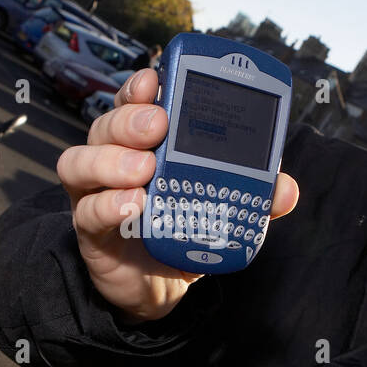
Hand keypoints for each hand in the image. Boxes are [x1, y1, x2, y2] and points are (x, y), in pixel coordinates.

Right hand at [55, 68, 299, 323]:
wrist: (157, 287)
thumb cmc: (180, 230)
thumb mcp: (220, 209)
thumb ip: (252, 195)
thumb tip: (285, 189)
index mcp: (142, 144)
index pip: (131, 104)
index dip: (138, 88)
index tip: (154, 79)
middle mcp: (111, 160)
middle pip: (105, 125)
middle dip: (130, 119)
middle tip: (159, 125)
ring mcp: (94, 194)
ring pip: (81, 162)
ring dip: (112, 159)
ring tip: (145, 168)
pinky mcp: (90, 232)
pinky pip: (87, 212)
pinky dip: (108, 205)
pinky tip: (132, 205)